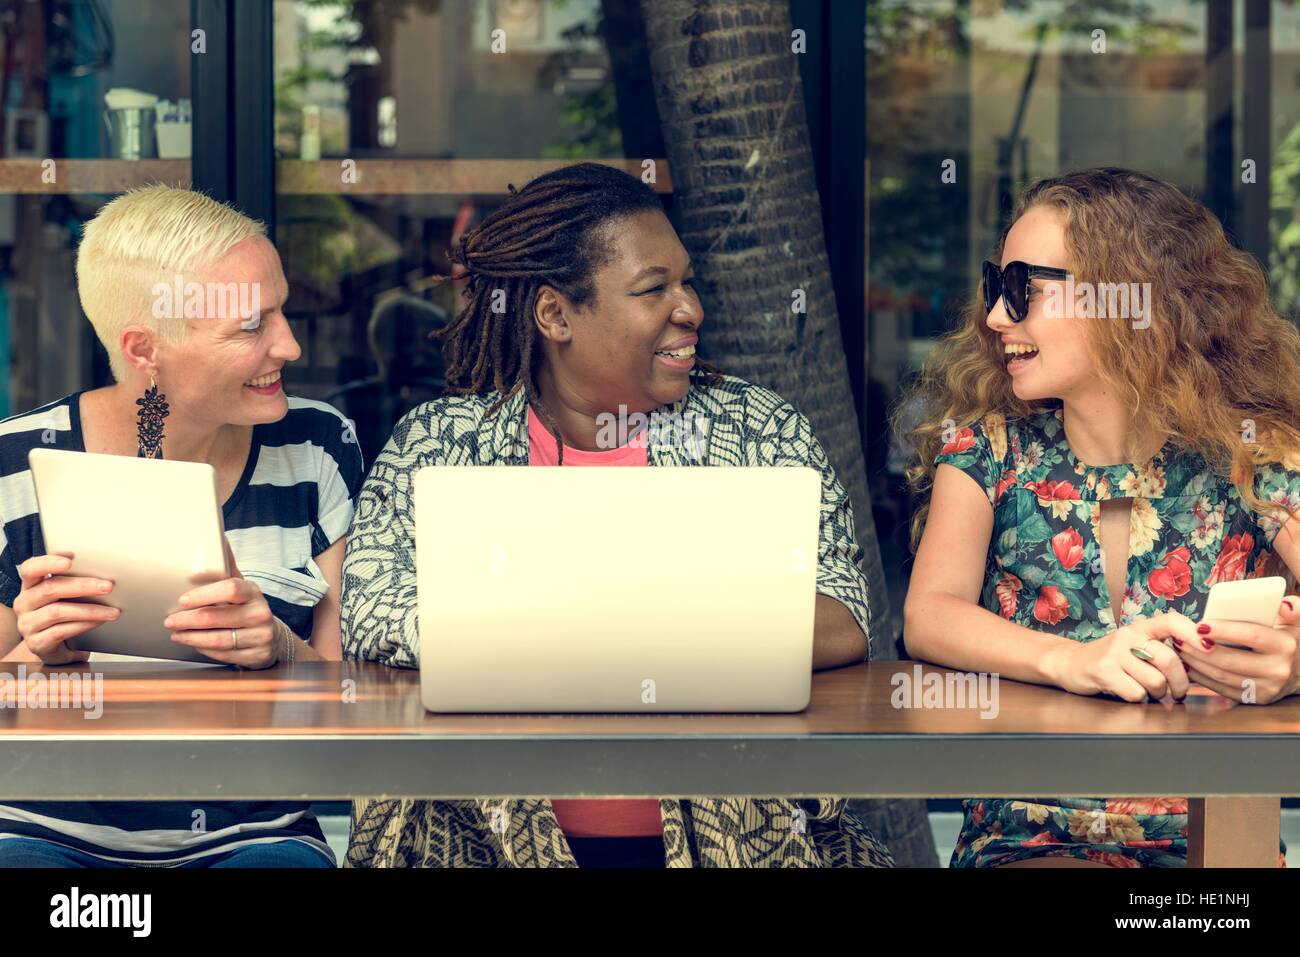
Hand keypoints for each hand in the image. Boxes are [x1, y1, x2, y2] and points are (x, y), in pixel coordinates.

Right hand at [12, 554, 117, 663]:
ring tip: (113, 611)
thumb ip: (73, 582)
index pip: (30, 569)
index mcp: (30, 586)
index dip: (48, 562)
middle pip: (50, 589)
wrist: (53, 646)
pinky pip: (61, 631)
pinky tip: (99, 622)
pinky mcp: (36, 643)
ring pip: (57, 612)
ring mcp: (27, 624)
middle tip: (108, 586)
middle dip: (82, 586)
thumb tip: (105, 575)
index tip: (71, 560)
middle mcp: (24, 603)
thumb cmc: (62, 614)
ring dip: (90, 610)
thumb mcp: (64, 596)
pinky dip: (83, 625)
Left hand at [163, 538, 278, 668]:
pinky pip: (224, 654)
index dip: (204, 595)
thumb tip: (219, 537)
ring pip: (218, 639)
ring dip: (191, 637)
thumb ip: (227, 566)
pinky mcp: (257, 656)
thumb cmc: (247, 607)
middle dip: (188, 620)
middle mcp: (260, 613)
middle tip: (169, 621)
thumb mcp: (241, 586)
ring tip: (175, 633)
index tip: (182, 600)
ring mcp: (260, 636)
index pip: (230, 589)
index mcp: (254, 592)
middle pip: (218, 617)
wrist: (272, 636)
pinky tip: (192, 644)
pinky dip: (204, 649)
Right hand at [1044, 612, 1199, 701]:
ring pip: (1155, 681)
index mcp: (1139, 628)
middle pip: (1169, 660)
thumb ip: (1162, 649)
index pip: (1171, 621)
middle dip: (1180, 683)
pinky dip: (1138, 699)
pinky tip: (1129, 693)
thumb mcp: (1135, 646)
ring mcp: (1113, 653)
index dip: (1193, 633)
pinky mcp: (1103, 671)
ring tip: (1149, 693)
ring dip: (1158, 694)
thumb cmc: (1112, 659)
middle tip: (1178, 693)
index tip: (1209, 646)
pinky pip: (1136, 693)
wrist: (1070, 663)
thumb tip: (1201, 659)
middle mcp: (1127, 636)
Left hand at [1174, 596, 1299, 704]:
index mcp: (1285, 646)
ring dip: (1196, 663)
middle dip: (1199, 649)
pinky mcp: (1256, 700)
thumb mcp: (1297, 621)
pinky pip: (1222, 689)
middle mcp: (1278, 670)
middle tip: (1178, 637)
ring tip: (1179, 648)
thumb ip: (1293, 608)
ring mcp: (1267, 688)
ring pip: (1222, 676)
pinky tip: (1188, 665)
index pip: (1250, 635)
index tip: (1199, 625)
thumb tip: (1283, 604)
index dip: (1224, 630)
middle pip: (1230, 660)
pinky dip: (1202, 678)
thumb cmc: (1291, 639)